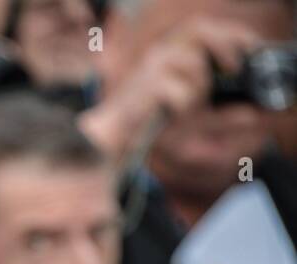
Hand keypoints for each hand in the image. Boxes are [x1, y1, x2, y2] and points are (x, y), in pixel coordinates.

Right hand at [81, 17, 258, 158]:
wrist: (112, 136)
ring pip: (195, 65)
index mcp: (169, 52)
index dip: (231, 33)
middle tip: (234, 68)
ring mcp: (153, 66)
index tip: (252, 48)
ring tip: (184, 106)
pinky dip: (183, 106)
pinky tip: (170, 113)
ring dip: (198, 88)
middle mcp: (160, 52)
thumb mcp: (186, 107)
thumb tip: (251, 111)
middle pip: (201, 29)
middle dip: (225, 45)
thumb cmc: (146, 121)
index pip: (203, 27)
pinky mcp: (149, 84)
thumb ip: (215, 104)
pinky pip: (183, 92)